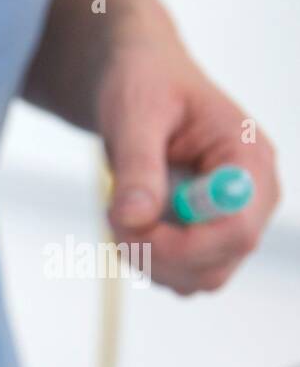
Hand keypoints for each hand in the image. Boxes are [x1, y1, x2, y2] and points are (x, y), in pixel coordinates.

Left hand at [98, 36, 279, 293]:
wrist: (140, 86)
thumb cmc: (144, 86)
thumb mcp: (135, 115)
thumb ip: (137, 165)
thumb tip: (133, 218)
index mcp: (249, 160)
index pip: (237, 230)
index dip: (181, 245)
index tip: (128, 225)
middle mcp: (252, 199)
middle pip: (217, 266)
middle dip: (156, 255)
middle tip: (113, 215)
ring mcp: (232, 223)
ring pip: (197, 280)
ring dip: (147, 260)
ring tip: (119, 211)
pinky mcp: (207, 238)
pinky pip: (180, 275)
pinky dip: (147, 261)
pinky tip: (130, 222)